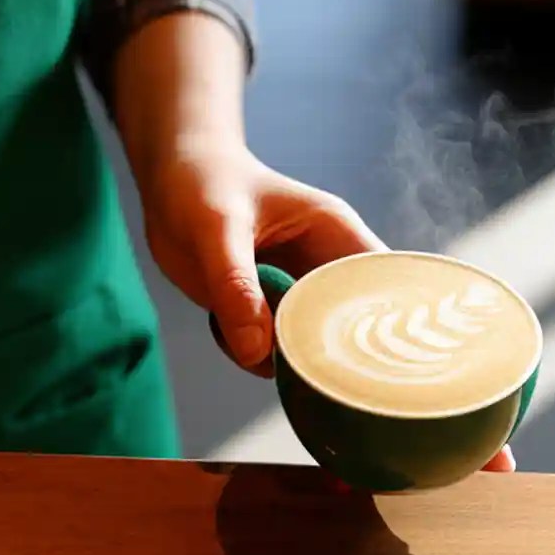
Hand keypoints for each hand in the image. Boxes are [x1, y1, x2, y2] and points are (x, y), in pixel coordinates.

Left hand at [112, 12, 513, 472]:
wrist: (171, 180)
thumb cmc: (203, 183)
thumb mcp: (216, 228)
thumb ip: (235, 287)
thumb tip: (257, 355)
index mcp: (342, 241)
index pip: (405, 299)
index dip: (445, 346)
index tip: (484, 393)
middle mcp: (335, 280)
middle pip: (391, 348)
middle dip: (426, 403)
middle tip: (483, 461)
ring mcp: (308, 310)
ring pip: (343, 371)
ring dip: (357, 418)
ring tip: (384, 476)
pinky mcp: (278, 330)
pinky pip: (297, 376)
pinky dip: (306, 408)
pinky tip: (323, 451)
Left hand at [140, 141, 384, 376]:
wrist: (166, 180)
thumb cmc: (203, 181)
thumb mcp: (217, 226)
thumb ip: (236, 285)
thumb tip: (257, 352)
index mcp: (336, 234)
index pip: (383, 284)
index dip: (388, 323)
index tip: (372, 359)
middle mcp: (324, 268)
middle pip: (357, 326)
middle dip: (337, 354)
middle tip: (309, 373)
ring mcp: (296, 294)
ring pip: (314, 345)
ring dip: (288, 359)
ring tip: (254, 346)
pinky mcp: (267, 312)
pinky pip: (274, 351)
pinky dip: (255, 356)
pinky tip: (230, 336)